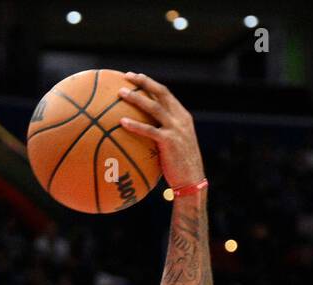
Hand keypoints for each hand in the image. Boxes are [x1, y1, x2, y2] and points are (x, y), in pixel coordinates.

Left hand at [116, 71, 205, 189]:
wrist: (192, 180)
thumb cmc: (180, 166)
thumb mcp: (176, 145)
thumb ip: (164, 133)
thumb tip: (143, 131)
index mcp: (182, 117)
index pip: (165, 94)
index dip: (150, 84)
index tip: (136, 77)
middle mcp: (180, 119)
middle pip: (161, 92)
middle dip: (143, 82)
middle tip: (127, 76)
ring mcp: (176, 129)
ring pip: (154, 107)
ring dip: (136, 98)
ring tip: (120, 93)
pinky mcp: (169, 141)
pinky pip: (149, 130)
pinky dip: (135, 125)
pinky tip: (121, 122)